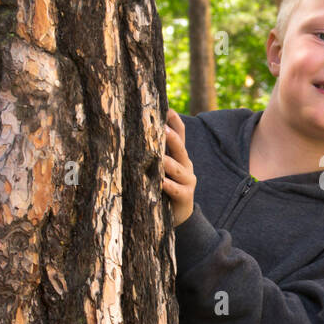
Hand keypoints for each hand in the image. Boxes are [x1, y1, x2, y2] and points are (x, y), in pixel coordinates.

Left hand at [162, 110, 195, 226]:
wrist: (178, 214)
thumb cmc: (164, 186)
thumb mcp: (161, 166)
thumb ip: (155, 150)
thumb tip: (135, 130)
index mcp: (179, 155)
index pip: (180, 134)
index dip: (175, 122)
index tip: (167, 109)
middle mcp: (186, 165)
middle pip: (180, 149)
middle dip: (172, 139)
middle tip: (163, 129)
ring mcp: (187, 181)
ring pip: (178, 169)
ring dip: (169, 163)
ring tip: (160, 158)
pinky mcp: (186, 196)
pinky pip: (176, 190)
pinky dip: (169, 186)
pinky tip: (161, 182)